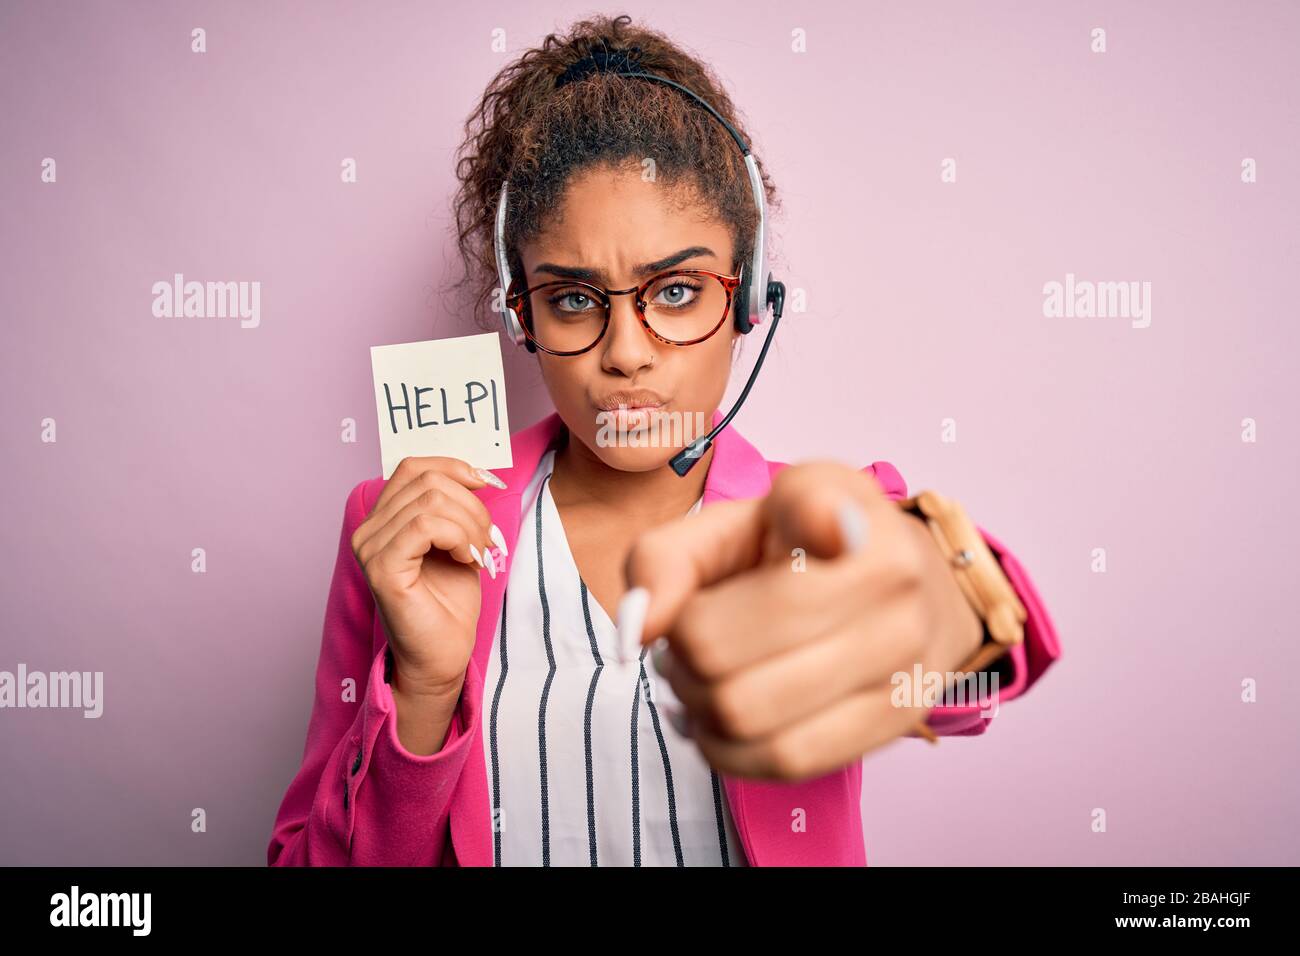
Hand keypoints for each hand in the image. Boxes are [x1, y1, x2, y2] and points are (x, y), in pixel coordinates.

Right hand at [350, 456, 507, 696]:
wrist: (443, 655)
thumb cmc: (449, 603)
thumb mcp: (458, 540)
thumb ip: (454, 506)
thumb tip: (476, 472)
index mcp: (384, 518)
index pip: (414, 466)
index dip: (454, 467)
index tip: (487, 484)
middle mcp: (369, 529)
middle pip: (428, 481)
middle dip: (472, 505)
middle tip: (487, 540)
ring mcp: (371, 547)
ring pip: (431, 501)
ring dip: (471, 525)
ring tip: (480, 554)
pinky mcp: (382, 567)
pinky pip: (425, 525)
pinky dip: (458, 537)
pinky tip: (467, 560)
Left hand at [619, 460, 982, 780]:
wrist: (915, 585)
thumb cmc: (802, 548)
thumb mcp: (731, 523)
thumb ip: (664, 557)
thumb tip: (638, 630)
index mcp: (844, 508)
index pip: (792, 528)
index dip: (763, 553)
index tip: (760, 560)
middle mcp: (892, 578)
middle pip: (718, 651)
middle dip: (676, 656)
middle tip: (681, 645)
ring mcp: (903, 654)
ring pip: (747, 715)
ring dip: (697, 708)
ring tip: (699, 682)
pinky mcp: (897, 718)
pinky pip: (786, 760)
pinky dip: (731, 751)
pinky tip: (722, 723)